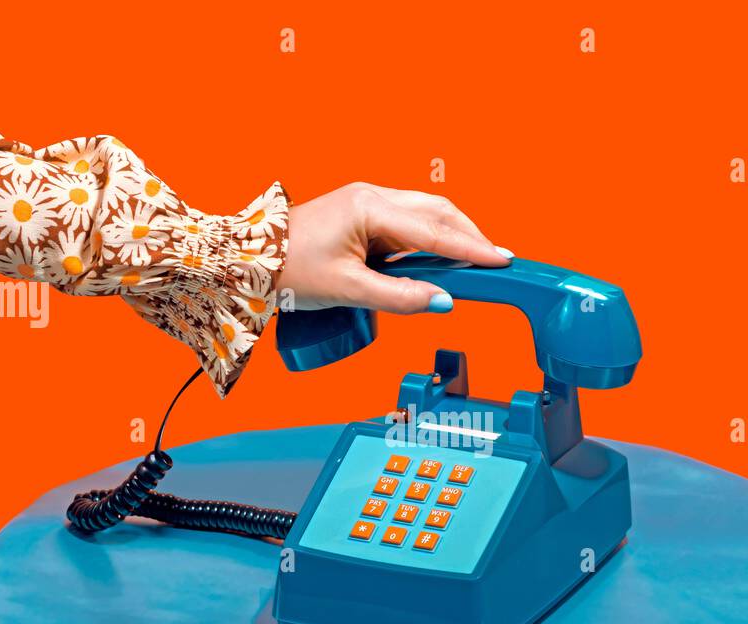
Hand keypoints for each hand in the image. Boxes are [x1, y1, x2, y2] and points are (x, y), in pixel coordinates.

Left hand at [274, 182, 512, 313]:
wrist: (247, 261)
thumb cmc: (287, 269)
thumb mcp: (348, 290)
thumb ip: (400, 298)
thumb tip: (442, 302)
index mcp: (369, 207)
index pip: (434, 231)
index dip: (471, 249)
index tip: (500, 261)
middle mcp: (371, 197)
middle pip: (437, 212)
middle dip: (469, 236)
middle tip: (494, 262)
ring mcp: (366, 203)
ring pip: (424, 215)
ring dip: (450, 237)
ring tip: (473, 263)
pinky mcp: (361, 216)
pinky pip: (406, 224)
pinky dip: (429, 240)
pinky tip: (439, 260)